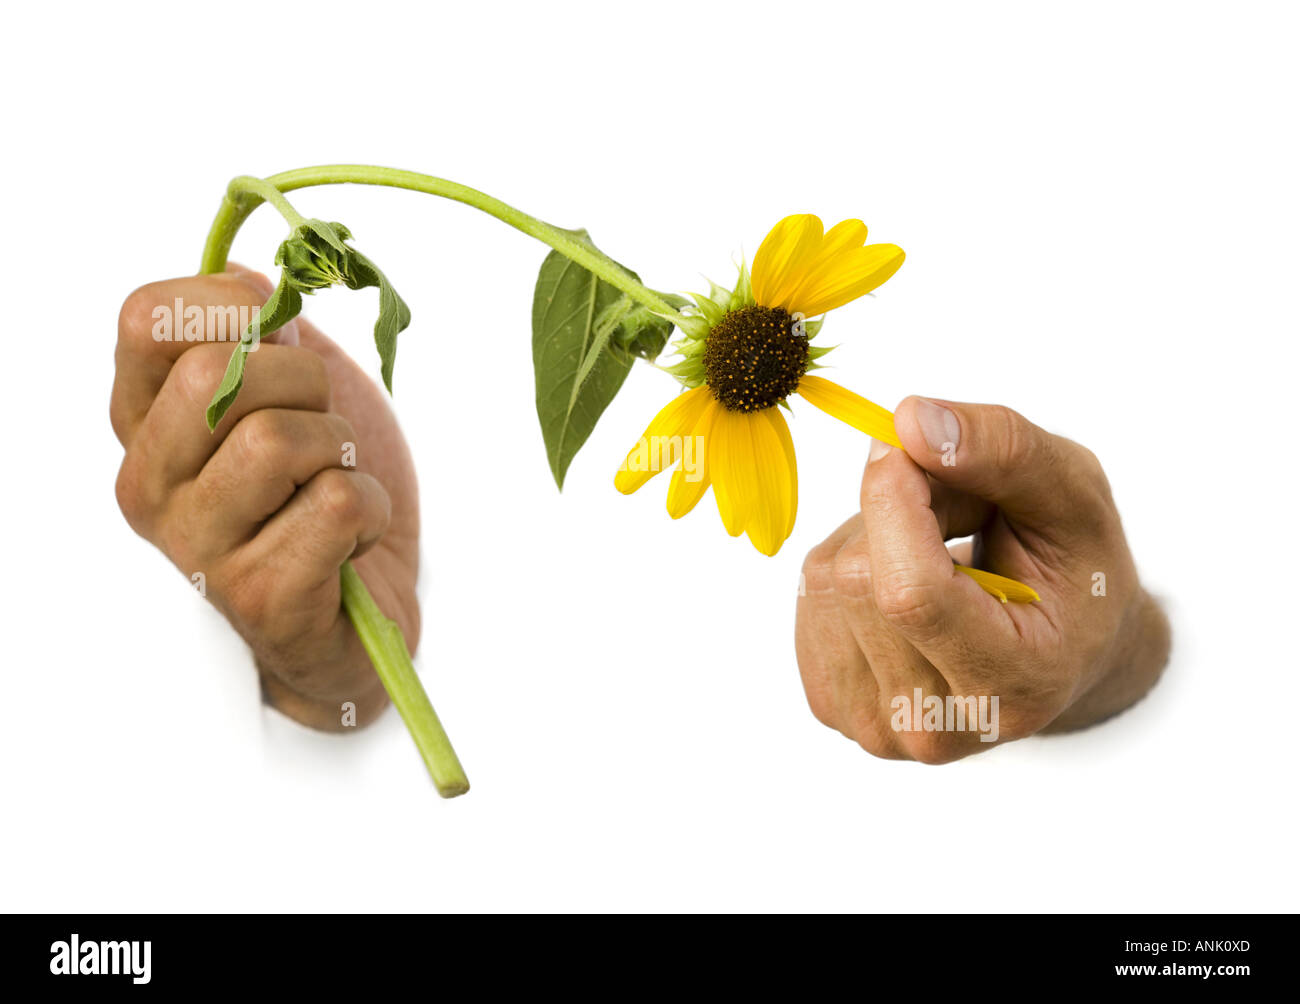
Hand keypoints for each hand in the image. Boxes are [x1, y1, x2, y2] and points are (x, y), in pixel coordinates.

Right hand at [111, 266, 419, 730]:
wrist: (358, 619)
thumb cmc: (321, 496)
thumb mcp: (292, 395)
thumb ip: (261, 336)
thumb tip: (248, 280)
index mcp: (145, 425)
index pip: (147, 319)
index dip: (233, 305)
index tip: (280, 337)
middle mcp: (150, 486)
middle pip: (218, 374)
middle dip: (306, 383)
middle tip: (322, 430)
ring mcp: (197, 548)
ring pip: (278, 440)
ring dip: (339, 453)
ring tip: (334, 485)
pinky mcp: (259, 598)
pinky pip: (336, 504)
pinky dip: (369, 507)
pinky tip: (352, 538)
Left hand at [796, 397, 1169, 762]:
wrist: (1057, 654)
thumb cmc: (1075, 572)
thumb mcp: (1075, 495)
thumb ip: (1004, 451)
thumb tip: (909, 420)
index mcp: (1014, 685)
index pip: (911, 595)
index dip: (893, 502)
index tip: (908, 447)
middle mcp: (936, 728)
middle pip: (858, 579)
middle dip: (894, 510)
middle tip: (957, 512)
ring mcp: (877, 728)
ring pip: (826, 580)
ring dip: (871, 535)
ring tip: (941, 556)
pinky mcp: (833, 705)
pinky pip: (810, 594)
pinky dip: (849, 563)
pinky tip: (903, 585)